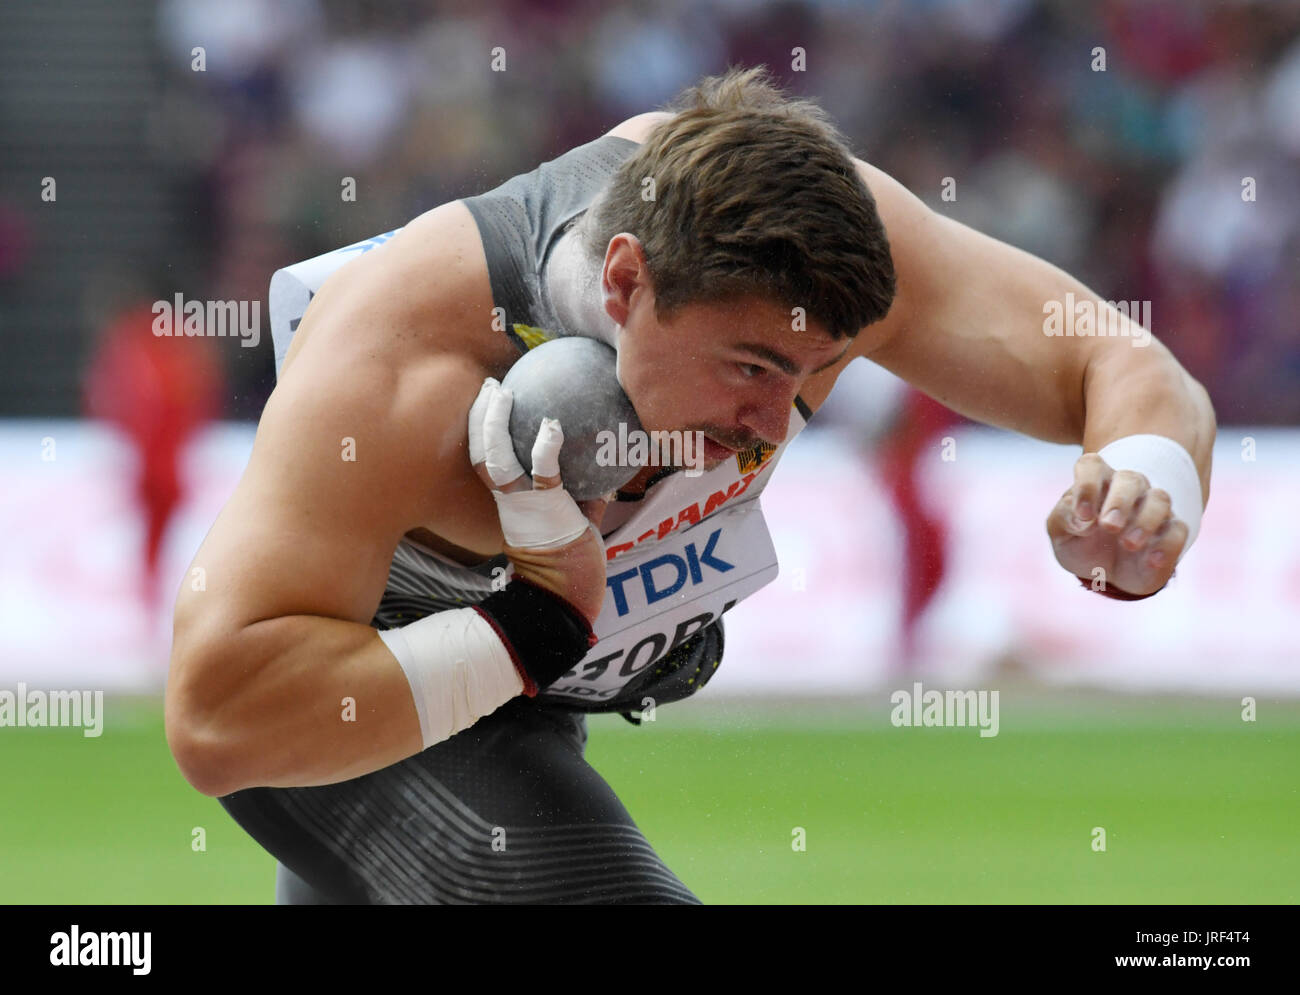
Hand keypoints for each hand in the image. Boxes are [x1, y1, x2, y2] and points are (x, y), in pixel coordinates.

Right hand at [468, 378, 609, 622]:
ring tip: (503, 393)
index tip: (494, 405)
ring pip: (494, 459)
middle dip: (480, 419)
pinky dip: (546, 446)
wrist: (566, 600)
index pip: (492, 463)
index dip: (488, 433)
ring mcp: (522, 506)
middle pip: (481, 454)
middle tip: (492, 388)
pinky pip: (543, 471)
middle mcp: (510, 503)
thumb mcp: (577, 525)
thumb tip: (610, 470)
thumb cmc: (573, 568)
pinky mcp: (544, 510)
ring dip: (494, 423)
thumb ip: (586, 497)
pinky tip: (553, 425)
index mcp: (513, 505)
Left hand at [1045, 452, 1188, 596]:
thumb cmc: (1079, 542)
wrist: (1101, 573)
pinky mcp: (1170, 533)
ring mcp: (1152, 509)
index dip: (1087, 485)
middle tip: (1109, 526)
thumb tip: (1084, 519)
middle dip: (1120, 502)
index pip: (1092, 465)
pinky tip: (1151, 561)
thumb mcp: (1060, 532)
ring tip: (1128, 544)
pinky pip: (1178, 529)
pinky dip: (1167, 545)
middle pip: (1131, 478)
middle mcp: (1127, 490)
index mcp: (1096, 482)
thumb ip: (1064, 518)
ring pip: (1160, 499)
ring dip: (1145, 521)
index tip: (1083, 515)